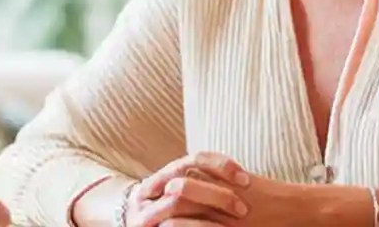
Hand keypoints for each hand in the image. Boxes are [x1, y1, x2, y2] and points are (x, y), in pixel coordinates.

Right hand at [125, 152, 251, 226]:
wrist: (132, 226)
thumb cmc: (167, 208)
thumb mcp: (181, 190)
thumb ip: (202, 183)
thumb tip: (246, 181)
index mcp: (167, 173)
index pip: (196, 159)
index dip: (221, 166)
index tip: (247, 180)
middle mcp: (151, 188)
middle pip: (186, 184)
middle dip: (217, 196)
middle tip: (243, 210)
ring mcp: (145, 212)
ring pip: (177, 205)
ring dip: (207, 218)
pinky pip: (173, 226)